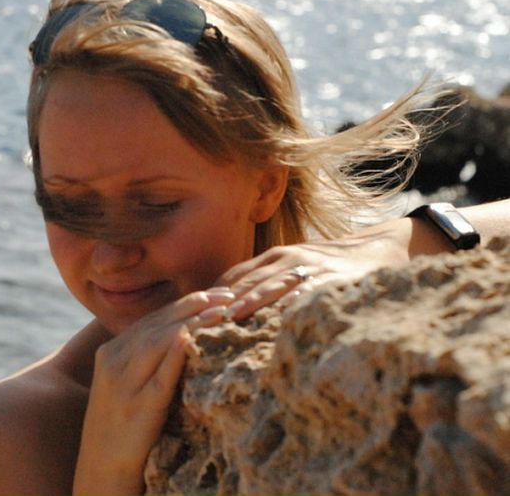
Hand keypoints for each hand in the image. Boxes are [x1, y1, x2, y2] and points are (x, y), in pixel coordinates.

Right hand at [73, 289, 235, 495]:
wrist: (101, 470)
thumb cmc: (121, 428)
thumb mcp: (126, 385)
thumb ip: (146, 358)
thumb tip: (182, 333)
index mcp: (111, 353)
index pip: (152, 319)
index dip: (184, 303)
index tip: (214, 292)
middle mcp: (114, 362)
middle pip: (157, 324)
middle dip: (192, 305)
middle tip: (226, 293)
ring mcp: (124, 386)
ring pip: (158, 342)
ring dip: (192, 321)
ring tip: (221, 309)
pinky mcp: (138, 409)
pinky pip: (159, 377)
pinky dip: (174, 355)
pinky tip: (190, 338)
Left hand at [215, 222, 415, 320]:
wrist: (380, 248)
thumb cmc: (330, 267)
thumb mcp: (293, 270)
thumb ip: (265, 286)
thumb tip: (230, 312)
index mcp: (272, 258)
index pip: (232, 277)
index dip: (211, 295)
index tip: (189, 314)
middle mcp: (285, 259)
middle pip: (246, 281)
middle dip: (222, 301)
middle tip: (198, 321)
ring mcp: (308, 266)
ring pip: (272, 284)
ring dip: (249, 300)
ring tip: (229, 317)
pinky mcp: (332, 277)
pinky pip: (309, 290)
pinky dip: (292, 302)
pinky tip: (279, 316)